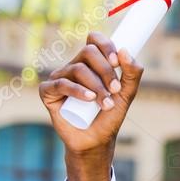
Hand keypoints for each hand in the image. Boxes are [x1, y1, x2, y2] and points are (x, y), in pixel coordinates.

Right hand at [39, 33, 143, 180]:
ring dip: (96, 85)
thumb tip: (124, 50)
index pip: (94, 40)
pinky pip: (61, 83)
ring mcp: (60, 78)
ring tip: (105, 103)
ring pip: (78, 68)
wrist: (96, 140)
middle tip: (116, 89)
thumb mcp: (127, 94)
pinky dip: (77, 90)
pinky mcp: (48, 92)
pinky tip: (89, 98)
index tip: (117, 61)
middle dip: (106, 70)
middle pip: (88, 52)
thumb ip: (132, 73)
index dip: (106, 45)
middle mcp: (74, 67)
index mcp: (92, 63)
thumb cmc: (110, 116)